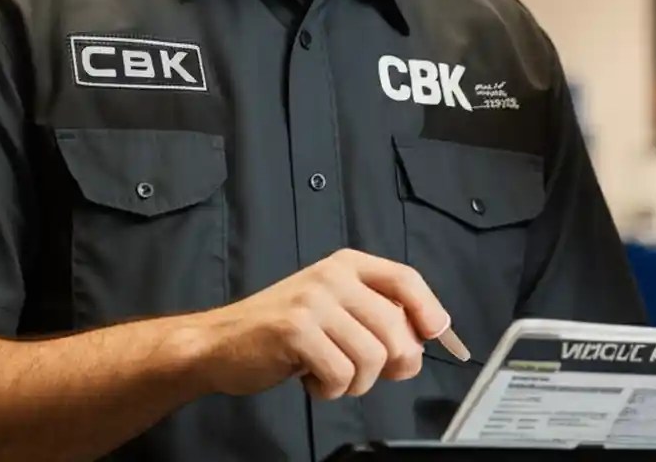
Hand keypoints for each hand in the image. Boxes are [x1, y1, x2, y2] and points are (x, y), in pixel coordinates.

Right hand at [197, 249, 449, 399]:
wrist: (218, 343)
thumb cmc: (279, 332)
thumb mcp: (334, 312)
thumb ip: (376, 320)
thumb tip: (419, 347)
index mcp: (347, 266)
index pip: (406, 279)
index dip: (430, 309)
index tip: (437, 334)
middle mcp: (332, 277)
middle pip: (396, 326)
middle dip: (392, 363)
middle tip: (364, 372)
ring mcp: (314, 301)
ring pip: (373, 356)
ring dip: (357, 381)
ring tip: (330, 373)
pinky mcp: (296, 330)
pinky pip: (342, 374)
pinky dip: (331, 389)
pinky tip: (310, 379)